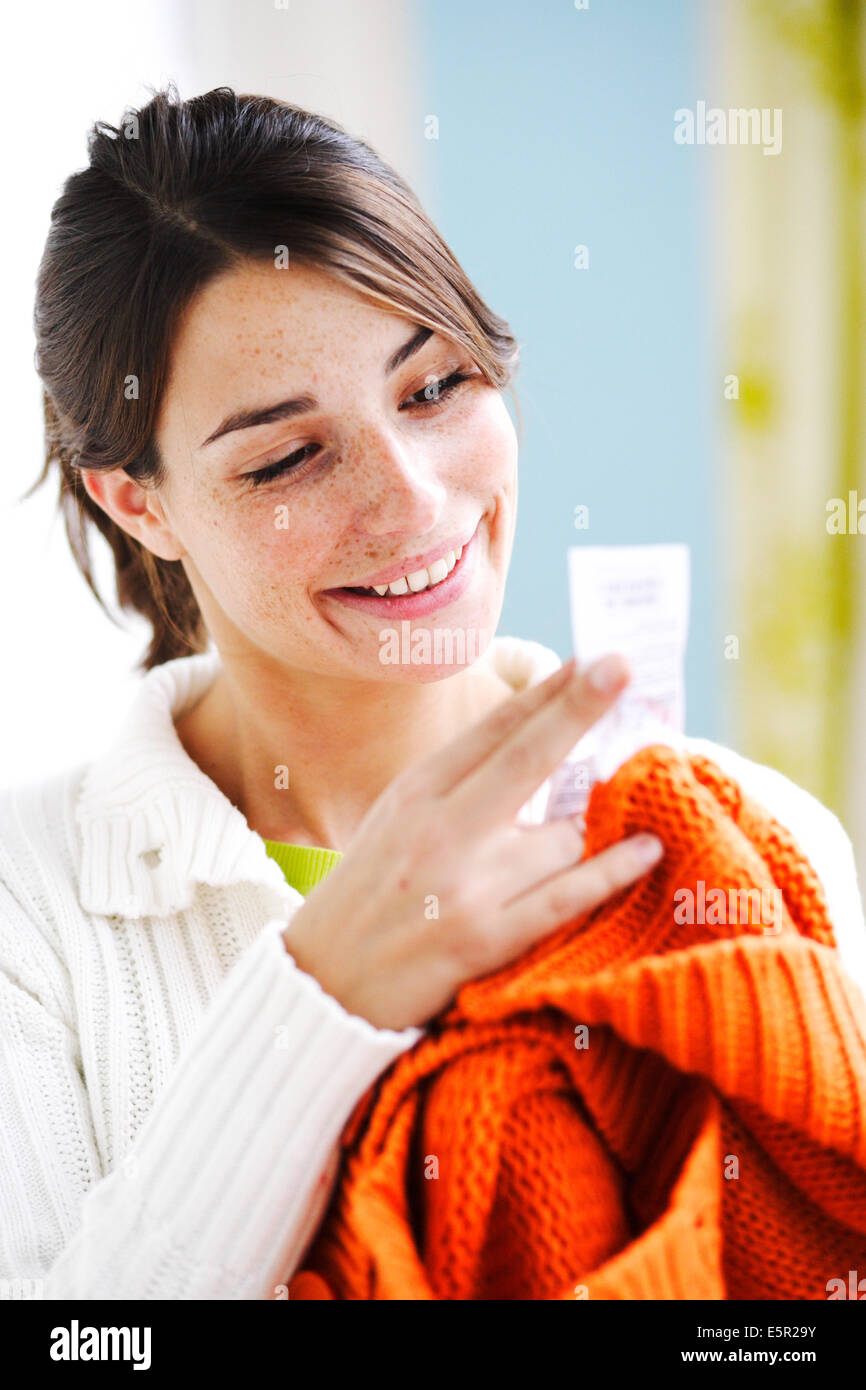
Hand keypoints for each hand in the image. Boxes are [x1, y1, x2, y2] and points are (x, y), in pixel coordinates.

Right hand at [282, 654, 662, 1030]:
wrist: (323, 986)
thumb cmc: (371, 895)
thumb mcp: (398, 821)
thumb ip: (459, 786)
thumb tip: (540, 742)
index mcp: (416, 792)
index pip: (494, 730)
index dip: (548, 693)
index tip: (590, 660)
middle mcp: (439, 829)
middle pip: (527, 756)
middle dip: (579, 706)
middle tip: (621, 665)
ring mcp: (463, 884)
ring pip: (561, 836)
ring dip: (585, 835)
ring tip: (591, 839)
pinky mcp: (482, 939)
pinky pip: (565, 896)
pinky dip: (612, 871)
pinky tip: (646, 850)